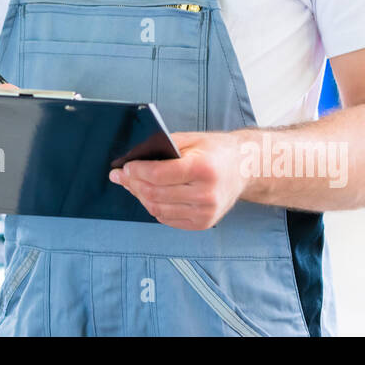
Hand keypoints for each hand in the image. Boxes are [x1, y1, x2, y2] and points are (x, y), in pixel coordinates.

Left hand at [108, 131, 248, 229]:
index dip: (137, 171)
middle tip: (120, 176)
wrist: (244, 168)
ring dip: (140, 196)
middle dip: (133, 184)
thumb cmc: (216, 151)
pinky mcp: (203, 223)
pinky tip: (149, 196)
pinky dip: (154, 207)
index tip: (125, 167)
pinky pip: (167, 219)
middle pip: (155, 194)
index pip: (158, 175)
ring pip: (158, 209)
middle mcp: (206, 194)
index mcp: (203, 169)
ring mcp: (206, 213)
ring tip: (132, 185)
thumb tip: (132, 163)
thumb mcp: (191, 140)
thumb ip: (162, 149)